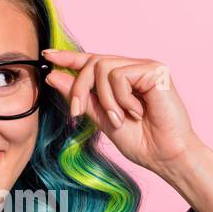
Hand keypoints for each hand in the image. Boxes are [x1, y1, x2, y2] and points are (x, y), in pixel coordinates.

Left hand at [41, 48, 203, 180]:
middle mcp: (134, 68)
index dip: (70, 58)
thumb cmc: (141, 141)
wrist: (165, 156)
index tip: (47, 54)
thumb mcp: (102, 118)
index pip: (92, 62)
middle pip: (93, 62)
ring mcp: (146, 67)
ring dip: (104, 100)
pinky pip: (120, 76)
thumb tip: (54, 75)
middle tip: (76, 112)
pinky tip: (137, 112)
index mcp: (123, 80)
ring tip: (120, 119)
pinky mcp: (155, 70)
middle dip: (79, 88)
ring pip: (104, 68)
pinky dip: (121, 99)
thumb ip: (81, 97)